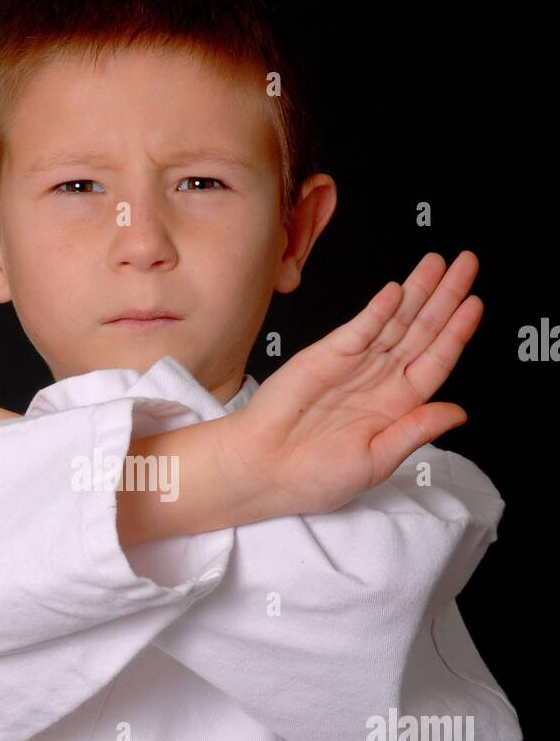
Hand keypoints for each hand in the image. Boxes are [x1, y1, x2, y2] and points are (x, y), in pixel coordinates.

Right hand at [223, 251, 482, 520]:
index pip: (436, 360)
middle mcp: (379, 379)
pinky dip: (378, 310)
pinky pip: (360, 329)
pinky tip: (397, 291)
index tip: (475, 305)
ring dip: (417, 290)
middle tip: (467, 264)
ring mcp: (354, 364)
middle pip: (422, 330)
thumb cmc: (313, 476)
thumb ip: (416, 430)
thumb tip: (458, 412)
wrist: (264, 470)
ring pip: (395, 321)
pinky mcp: (326, 355)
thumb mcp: (377, 461)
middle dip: (446, 296)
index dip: (458, 332)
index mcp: (396, 405)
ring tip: (439, 264)